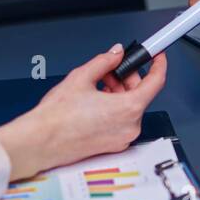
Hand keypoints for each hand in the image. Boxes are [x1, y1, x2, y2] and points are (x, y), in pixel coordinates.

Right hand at [0, 46, 167, 180]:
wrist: (40, 142)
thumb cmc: (57, 117)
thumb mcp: (81, 77)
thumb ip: (104, 62)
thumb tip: (115, 54)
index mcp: (128, 109)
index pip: (156, 82)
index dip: (158, 65)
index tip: (157, 56)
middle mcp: (130, 126)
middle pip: (141, 95)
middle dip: (128, 78)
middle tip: (113, 68)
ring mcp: (122, 138)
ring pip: (130, 108)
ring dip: (119, 93)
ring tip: (98, 84)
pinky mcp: (113, 145)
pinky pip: (122, 121)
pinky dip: (115, 108)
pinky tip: (97, 100)